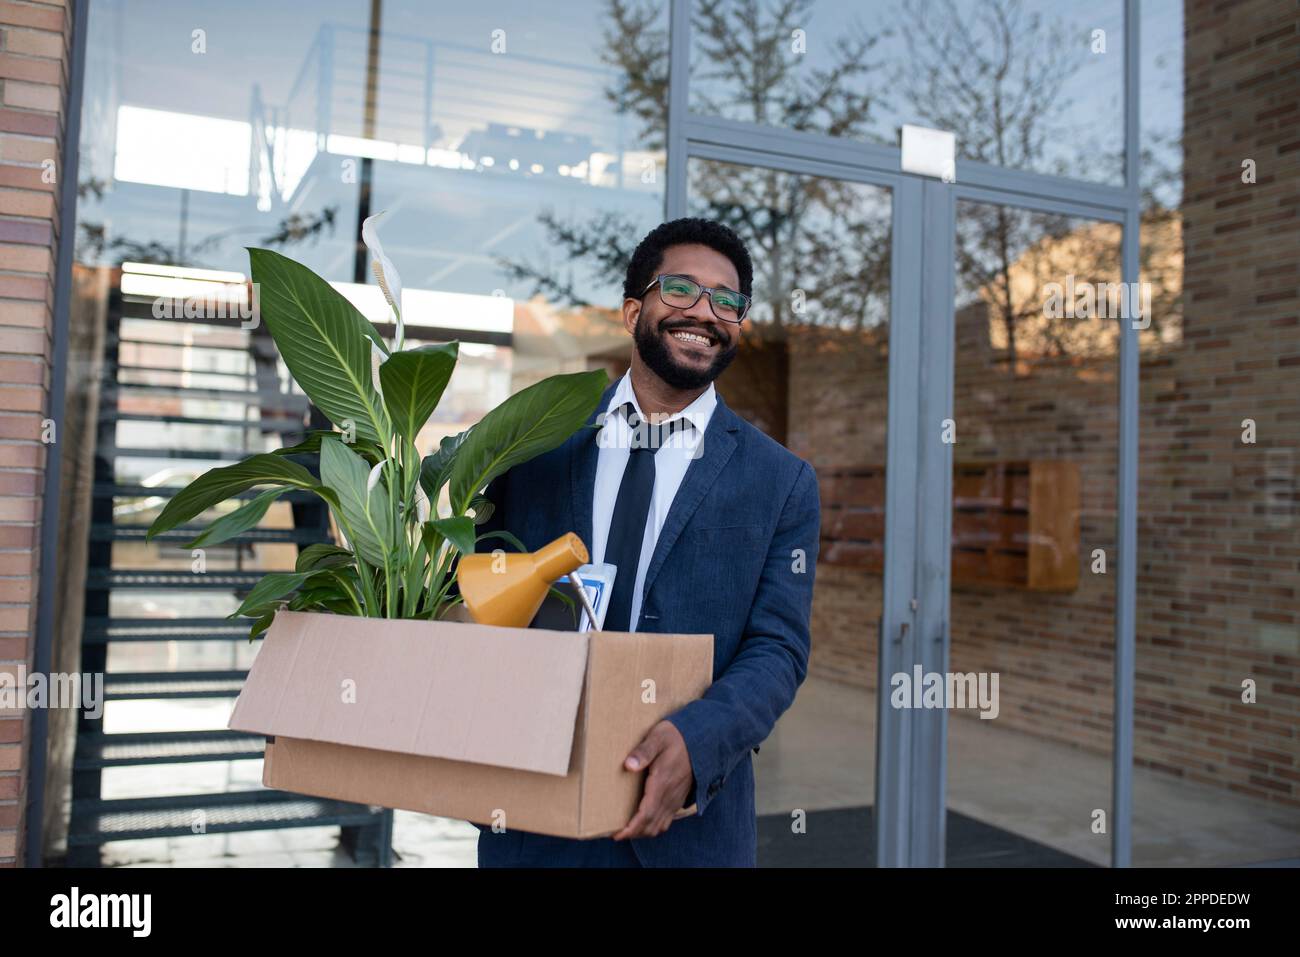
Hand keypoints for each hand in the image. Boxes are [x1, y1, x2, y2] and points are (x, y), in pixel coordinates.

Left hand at [611, 720, 693, 840]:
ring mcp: (676, 798)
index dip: (631, 828)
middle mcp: (670, 795)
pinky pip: (666, 820)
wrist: (701, 739)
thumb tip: (628, 765)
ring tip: (627, 830)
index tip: (616, 834)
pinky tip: (644, 822)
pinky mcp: (679, 798)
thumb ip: (643, 751)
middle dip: (633, 833)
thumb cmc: (675, 737)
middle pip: (651, 825)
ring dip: (643, 832)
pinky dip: (653, 827)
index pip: (646, 814)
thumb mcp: (658, 737)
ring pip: (659, 826)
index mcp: (662, 783)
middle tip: (615, 833)